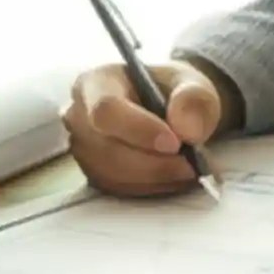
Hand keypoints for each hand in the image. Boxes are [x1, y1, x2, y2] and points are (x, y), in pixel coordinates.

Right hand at [62, 59, 232, 196]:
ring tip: (189, 167)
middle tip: (193, 163)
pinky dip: (153, 187)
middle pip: (108, 149)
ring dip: (157, 177)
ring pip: (114, 174)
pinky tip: (175, 176)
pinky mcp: (94, 174)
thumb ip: (194, 97)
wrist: (171, 110)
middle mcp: (79, 116)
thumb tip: (187, 129)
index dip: (140, 130)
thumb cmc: (175, 92)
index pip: (106, 110)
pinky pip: (120, 190)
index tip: (176, 143)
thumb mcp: (193, 84)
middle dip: (155, 162)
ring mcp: (83, 149)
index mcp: (95, 83)